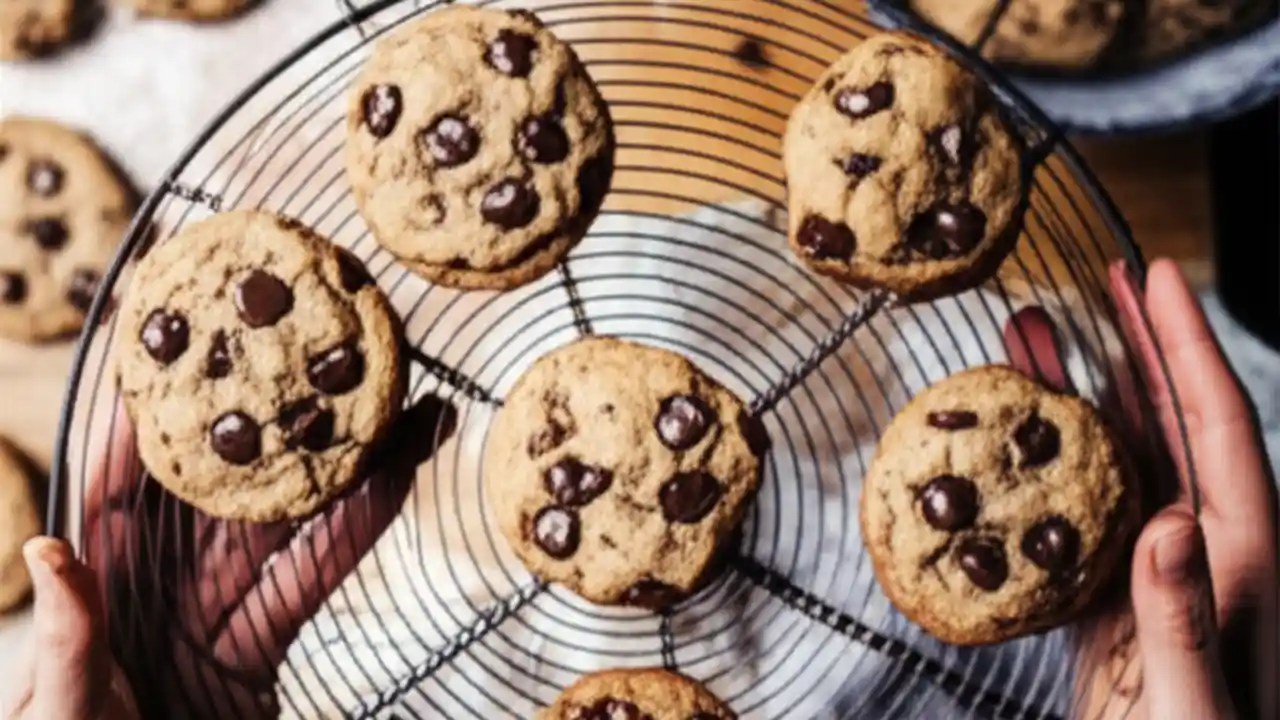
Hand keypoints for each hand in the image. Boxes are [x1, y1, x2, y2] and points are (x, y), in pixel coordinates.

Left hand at [5, 395, 453, 719]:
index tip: (185, 353)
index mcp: (98, 587)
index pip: (122, 491)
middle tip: (313, 370)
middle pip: (223, 492)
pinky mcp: (262, 649)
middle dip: (271, 429)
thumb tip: (50, 550)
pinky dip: (354, 534)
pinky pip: (310, 582)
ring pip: (285, 527)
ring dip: (339, 470)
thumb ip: (69, 636)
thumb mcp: (57, 708)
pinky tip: (394, 484)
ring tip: (391, 413)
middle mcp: (159, 585)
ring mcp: (216, 612)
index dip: (151, 421)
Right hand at [1006, 259, 1276, 718]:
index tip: (1158, 279)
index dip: (1188, 347)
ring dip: (1076, 397)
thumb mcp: (1198, 707)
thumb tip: (1170, 523)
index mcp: (1241, 562)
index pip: (1218, 427)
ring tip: (1033, 340)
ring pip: (1115, 462)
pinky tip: (1011, 445)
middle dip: (1137, 345)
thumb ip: (1185, 618)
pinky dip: (1041, 470)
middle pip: (1170, 422)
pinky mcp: (1104, 607)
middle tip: (1104, 279)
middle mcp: (1200, 553)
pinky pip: (1071, 517)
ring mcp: (1150, 576)